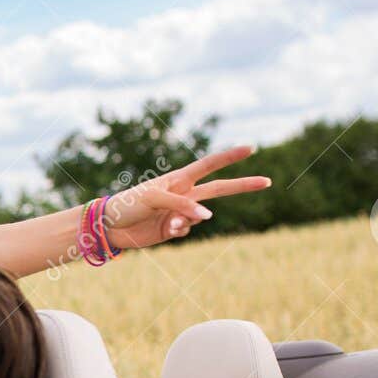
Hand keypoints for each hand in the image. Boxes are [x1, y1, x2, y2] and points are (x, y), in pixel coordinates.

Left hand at [103, 145, 270, 248]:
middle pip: (220, 189)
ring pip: (200, 216)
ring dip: (190, 220)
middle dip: (243, 185)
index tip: (250, 148)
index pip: (210, 164)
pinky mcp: (174, 229)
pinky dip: (182, 230)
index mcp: (179, 179)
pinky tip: (168, 229)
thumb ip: (182, 205)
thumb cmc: (128, 204)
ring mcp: (181, 212)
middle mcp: (184, 194)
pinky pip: (188, 230)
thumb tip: (208, 217)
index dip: (229, 156)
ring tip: (171, 222)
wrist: (110, 227)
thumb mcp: (154, 199)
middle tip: (267, 181)